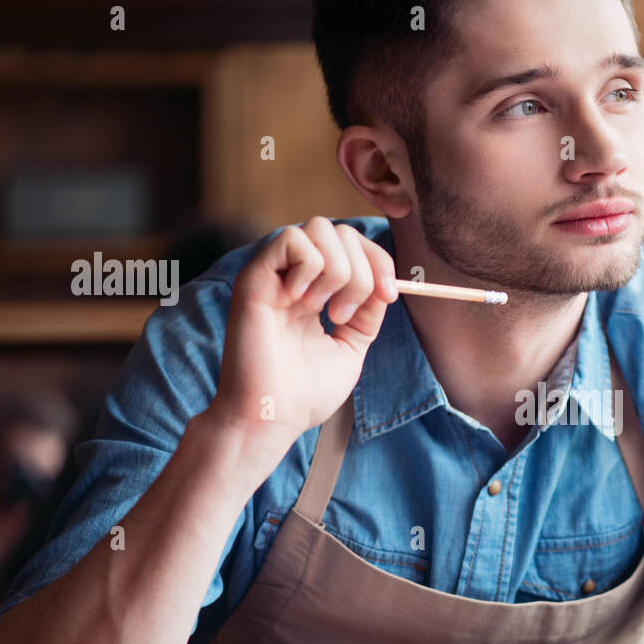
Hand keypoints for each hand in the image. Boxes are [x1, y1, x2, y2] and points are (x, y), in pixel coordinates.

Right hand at [208, 216, 398, 457]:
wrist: (273, 416)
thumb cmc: (305, 392)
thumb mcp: (351, 347)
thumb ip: (367, 313)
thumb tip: (384, 284)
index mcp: (317, 290)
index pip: (354, 247)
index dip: (380, 262)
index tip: (389, 296)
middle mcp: (295, 277)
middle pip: (341, 231)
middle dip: (362, 268)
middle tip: (345, 315)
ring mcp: (274, 275)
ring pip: (319, 228)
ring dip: (337, 269)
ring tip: (324, 311)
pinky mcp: (254, 278)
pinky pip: (291, 239)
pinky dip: (310, 266)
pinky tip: (301, 302)